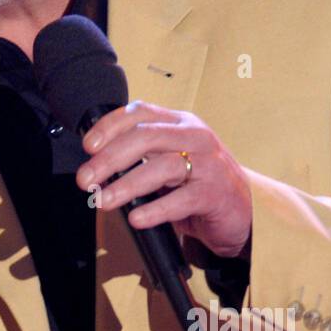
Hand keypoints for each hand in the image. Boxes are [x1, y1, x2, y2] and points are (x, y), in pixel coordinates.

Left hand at [75, 102, 252, 258]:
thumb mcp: (169, 162)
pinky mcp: (217, 193)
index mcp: (180, 124)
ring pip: (162, 167)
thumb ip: (141, 157)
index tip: (88, 146)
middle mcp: (195, 137)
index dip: (109, 126)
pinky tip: (136, 218)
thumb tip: (97, 167)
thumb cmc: (199, 185)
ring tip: (104, 200)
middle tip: (86, 178)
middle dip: (109, 158)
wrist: (244, 212)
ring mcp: (209, 164)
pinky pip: (182, 199)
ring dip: (126, 184)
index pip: (140, 113)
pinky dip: (155, 209)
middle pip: (146, 137)